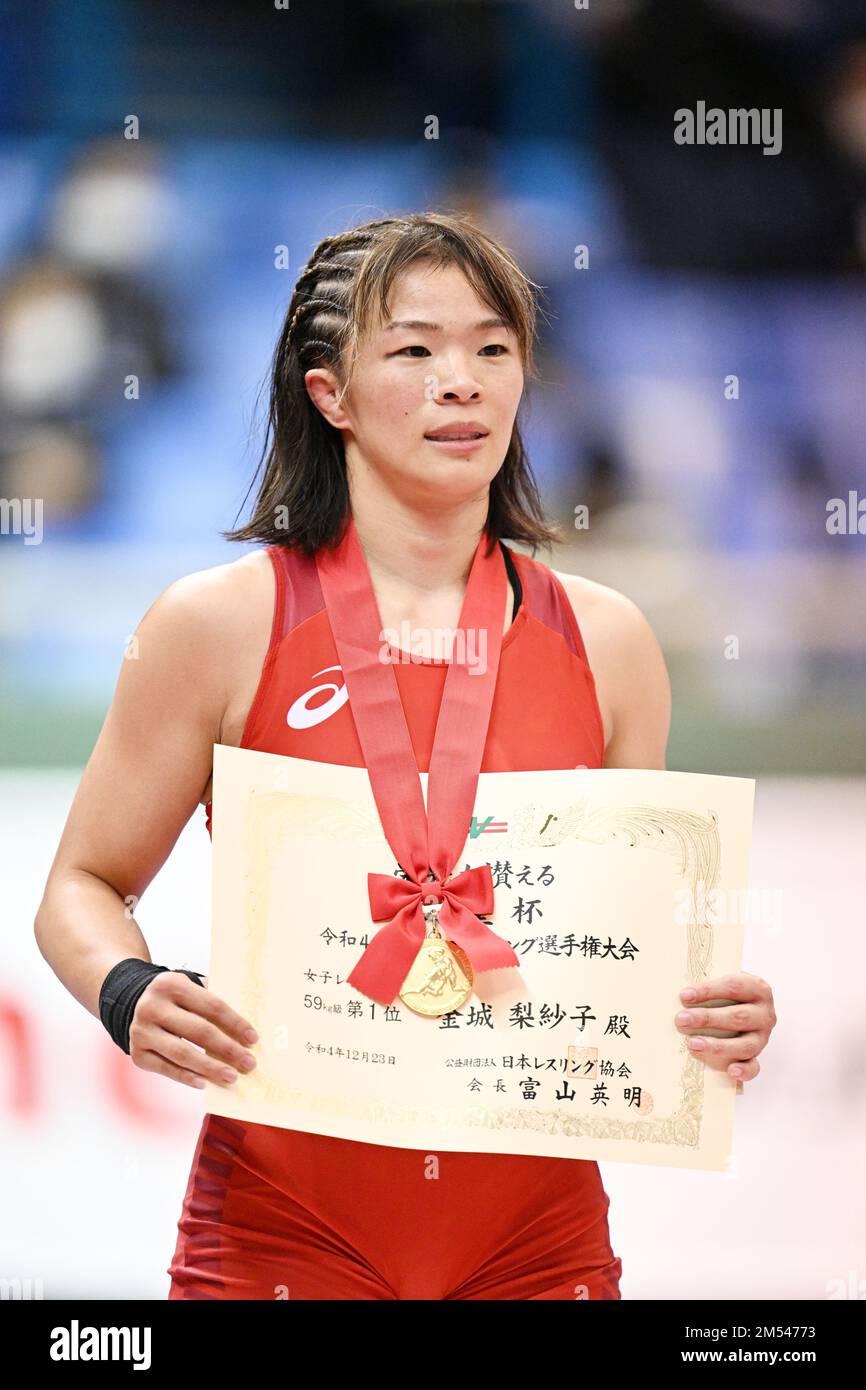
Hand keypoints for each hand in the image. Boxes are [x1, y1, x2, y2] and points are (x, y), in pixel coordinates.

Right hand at [129, 970, 258, 1089]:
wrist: (134, 1003)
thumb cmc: (176, 999)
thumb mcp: (191, 988)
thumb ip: (213, 1003)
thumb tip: (244, 1032)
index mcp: (172, 984)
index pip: (211, 1006)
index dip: (235, 1023)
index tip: (253, 1038)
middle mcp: (152, 1007)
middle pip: (198, 1031)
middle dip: (227, 1049)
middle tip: (248, 1062)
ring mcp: (141, 1031)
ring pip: (182, 1053)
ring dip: (210, 1068)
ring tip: (231, 1076)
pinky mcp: (137, 1053)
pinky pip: (166, 1068)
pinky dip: (187, 1077)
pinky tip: (204, 1083)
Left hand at [674, 972, 775, 1093]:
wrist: (745, 1006)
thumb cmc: (727, 993)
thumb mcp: (722, 983)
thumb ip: (707, 988)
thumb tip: (682, 995)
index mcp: (757, 989)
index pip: (733, 987)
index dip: (708, 991)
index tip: (684, 996)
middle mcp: (764, 1013)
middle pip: (738, 1017)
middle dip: (707, 1019)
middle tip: (682, 1019)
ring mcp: (763, 1036)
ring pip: (744, 1044)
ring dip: (717, 1046)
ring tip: (692, 1044)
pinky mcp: (757, 1055)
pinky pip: (754, 1066)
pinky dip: (744, 1070)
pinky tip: (730, 1070)